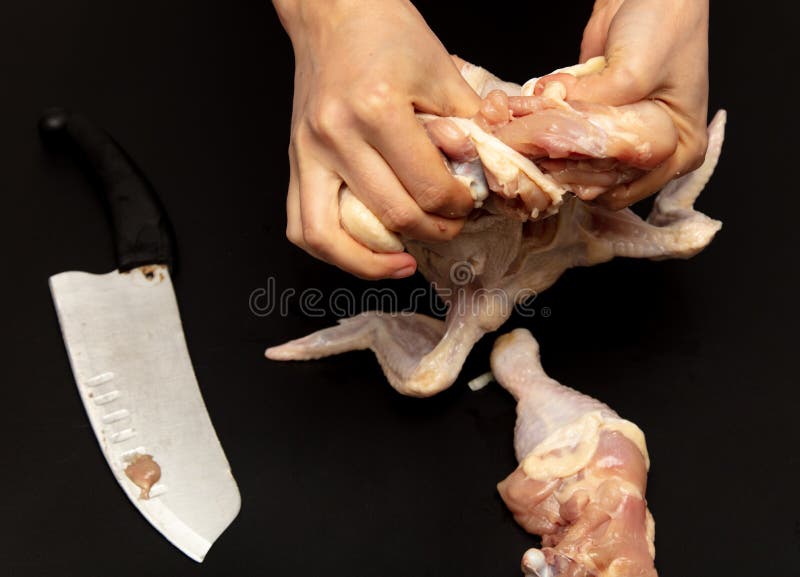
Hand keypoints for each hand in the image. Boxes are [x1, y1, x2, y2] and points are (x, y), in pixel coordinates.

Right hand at [273, 0, 480, 278]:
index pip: (427, 187)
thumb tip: (487, 174)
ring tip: (403, 262)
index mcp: (377, 110)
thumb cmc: (387, 33)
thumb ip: (468, 125)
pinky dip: (332, 249)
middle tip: (451, 226)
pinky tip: (362, 252)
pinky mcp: (295, 160)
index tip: (469, 201)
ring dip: (371, 261)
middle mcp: (335, 136)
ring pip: (329, 235)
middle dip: (433, 231)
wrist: (334, 11)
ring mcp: (307, 152)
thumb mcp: (441, 71)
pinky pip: (301, 224)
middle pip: (390, 215)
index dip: (457, 206)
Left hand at [536, 0, 708, 209]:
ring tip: (529, 135)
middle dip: (567, 165)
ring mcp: (623, 132)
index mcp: (682, 149)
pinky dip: (548, 123)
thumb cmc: (665, 26)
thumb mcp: (634, 71)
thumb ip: (595, 103)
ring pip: (580, 158)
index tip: (560, 167)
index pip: (631, 186)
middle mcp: (654, 148)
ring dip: (551, 147)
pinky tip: (531, 114)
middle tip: (538, 153)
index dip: (592, 180)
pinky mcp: (597, 115)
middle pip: (602, 178)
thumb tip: (553, 117)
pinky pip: (568, 132)